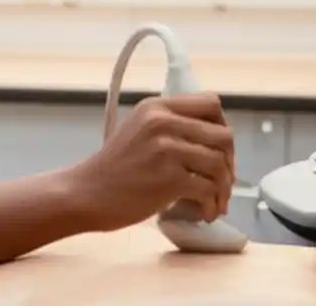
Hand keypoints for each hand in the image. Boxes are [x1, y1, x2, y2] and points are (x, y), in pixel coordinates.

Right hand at [69, 94, 235, 232]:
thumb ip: (171, 125)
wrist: (85, 193)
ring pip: (220, 164)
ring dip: (225, 188)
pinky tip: (205, 212)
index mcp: (157, 106)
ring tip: (216, 202)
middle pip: (224, 135)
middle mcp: (162, 122)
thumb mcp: (139, 130)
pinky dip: (212, 204)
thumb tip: (215, 139)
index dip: (222, 127)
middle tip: (223, 181)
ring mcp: (166, 149)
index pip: (212, 104)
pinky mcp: (168, 178)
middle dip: (230, 162)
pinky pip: (208, 189)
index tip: (218, 150)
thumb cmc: (113, 168)